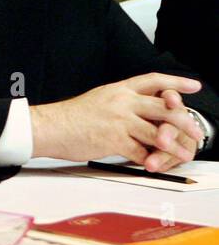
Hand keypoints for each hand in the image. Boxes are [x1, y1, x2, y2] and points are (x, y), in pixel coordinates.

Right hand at [30, 73, 203, 169]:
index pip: (154, 80)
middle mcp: (122, 102)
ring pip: (158, 132)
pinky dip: (151, 160)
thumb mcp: (99, 99)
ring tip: (186, 154)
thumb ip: (121, 102)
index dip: (176, 82)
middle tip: (196, 130)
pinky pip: (141, 152)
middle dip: (185, 120)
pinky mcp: (113, 140)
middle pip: (164, 107)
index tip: (193, 87)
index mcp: (119, 89)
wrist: (49, 126)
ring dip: (175, 146)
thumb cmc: (70, 116)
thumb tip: (141, 112)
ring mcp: (119, 120)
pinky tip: (156, 164)